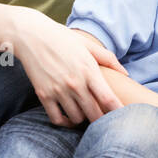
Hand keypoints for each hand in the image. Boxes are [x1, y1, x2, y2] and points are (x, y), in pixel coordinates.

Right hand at [12, 12, 125, 126]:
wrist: (31, 35)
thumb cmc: (62, 38)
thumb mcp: (87, 45)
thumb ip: (108, 59)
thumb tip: (126, 73)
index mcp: (89, 70)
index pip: (108, 99)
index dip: (118, 112)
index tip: (123, 117)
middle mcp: (75, 83)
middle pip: (94, 114)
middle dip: (101, 119)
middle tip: (103, 118)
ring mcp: (58, 90)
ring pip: (77, 119)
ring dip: (82, 118)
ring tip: (84, 113)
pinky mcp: (43, 95)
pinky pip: (57, 119)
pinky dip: (64, 121)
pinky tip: (67, 116)